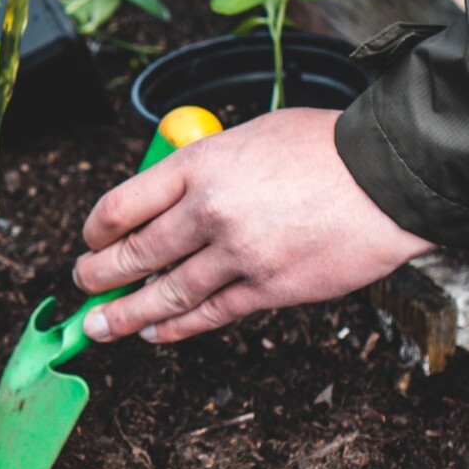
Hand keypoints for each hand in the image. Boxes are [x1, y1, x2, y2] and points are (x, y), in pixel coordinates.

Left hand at [73, 108, 433, 343]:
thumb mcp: (248, 136)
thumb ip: (206, 166)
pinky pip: (211, 314)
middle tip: (82, 285)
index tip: (90, 240)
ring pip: (166, 294)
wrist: (386, 177)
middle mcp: (210, 210)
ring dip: (126, 314)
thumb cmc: (323, 148)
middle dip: (99, 275)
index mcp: (199, 165)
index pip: (123, 203)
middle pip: (136, 253)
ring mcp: (238, 254)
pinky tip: (156, 333)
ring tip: (100, 326)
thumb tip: (173, 195)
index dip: (96, 229)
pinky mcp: (269, 288)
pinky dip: (177, 328)